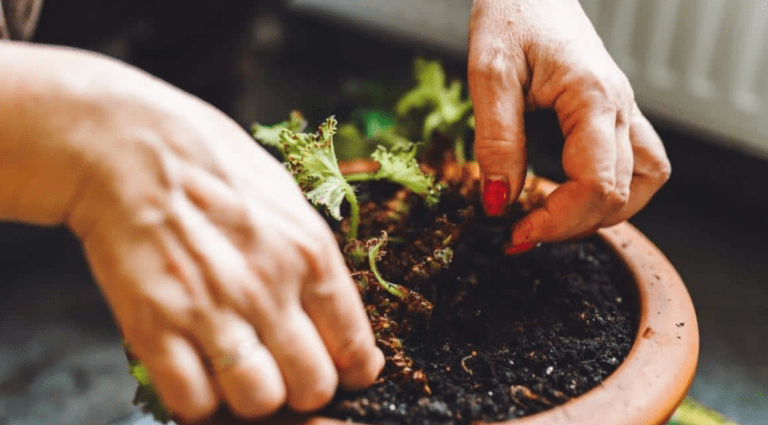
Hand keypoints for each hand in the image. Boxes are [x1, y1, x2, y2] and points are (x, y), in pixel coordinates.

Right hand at [24, 51, 382, 420]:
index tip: (345, 372)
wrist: (125, 144)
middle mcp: (269, 288)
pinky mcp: (155, 327)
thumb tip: (333, 304)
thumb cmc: (208, 160)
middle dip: (304, 388)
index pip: (354, 344)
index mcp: (309, 253)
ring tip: (239, 374)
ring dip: (253, 398)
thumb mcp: (284, 195)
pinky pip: (193, 402)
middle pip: (313, 386)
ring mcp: (212, 311)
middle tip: (286, 372)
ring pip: (259, 402)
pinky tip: (196, 375)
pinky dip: (199, 402)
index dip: (353, 369)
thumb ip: (311, 254)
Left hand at [468, 0, 670, 247]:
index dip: (556, 222)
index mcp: (593, 99)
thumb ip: (497, 140)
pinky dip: (609, 191)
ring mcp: (623, 111)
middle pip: (622, 194)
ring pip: (642, 183)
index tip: (513, 233)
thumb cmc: (512, 15)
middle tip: (521, 233)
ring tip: (553, 220)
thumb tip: (498, 202)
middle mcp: (620, 108)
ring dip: (602, 214)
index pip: (596, 185)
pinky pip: (635, 164)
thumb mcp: (490, 74)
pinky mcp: (614, 113)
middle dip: (570, 226)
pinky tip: (571, 194)